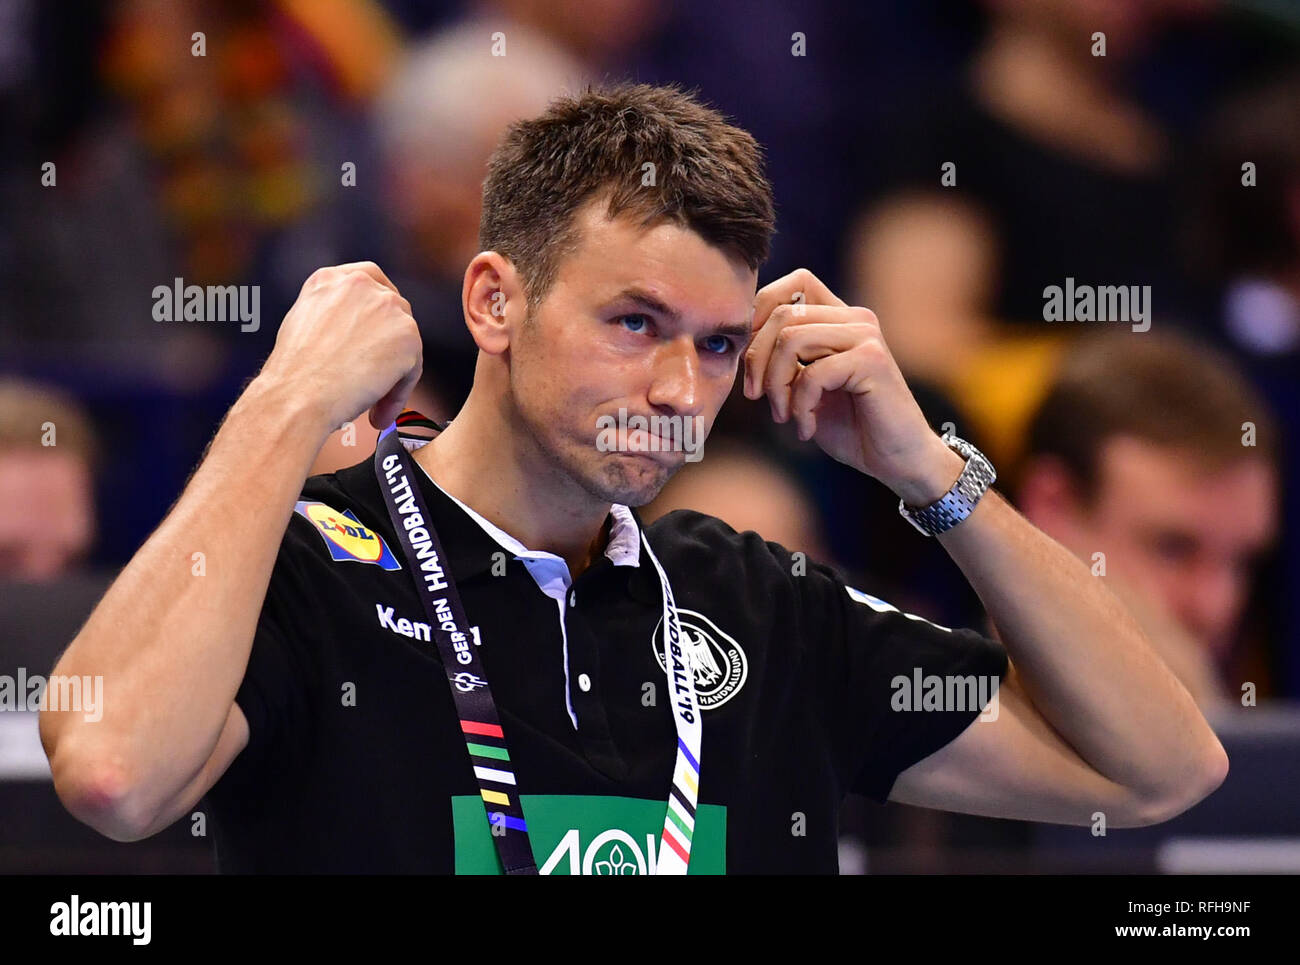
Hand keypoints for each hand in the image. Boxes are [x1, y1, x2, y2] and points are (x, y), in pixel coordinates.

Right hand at [257, 262, 422, 434]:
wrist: (298, 394)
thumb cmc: (293, 376)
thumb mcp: (304, 326)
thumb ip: (333, 317)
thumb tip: (358, 336)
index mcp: (330, 279)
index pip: (369, 281)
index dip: (377, 311)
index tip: (378, 336)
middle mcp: (360, 283)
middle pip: (394, 310)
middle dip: (389, 344)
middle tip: (375, 379)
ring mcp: (387, 306)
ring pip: (404, 342)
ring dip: (393, 373)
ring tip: (373, 406)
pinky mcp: (408, 334)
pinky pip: (412, 369)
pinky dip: (399, 393)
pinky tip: (379, 413)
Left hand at [742, 268, 961, 503]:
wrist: (895, 459)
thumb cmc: (851, 426)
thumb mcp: (804, 387)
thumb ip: (782, 360)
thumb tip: (740, 343)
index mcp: (840, 318)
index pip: (794, 283)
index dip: (760, 313)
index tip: (751, 361)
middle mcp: (855, 318)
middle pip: (782, 313)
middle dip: (756, 359)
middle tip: (756, 397)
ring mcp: (866, 335)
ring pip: (791, 339)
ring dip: (776, 385)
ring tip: (784, 416)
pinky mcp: (872, 360)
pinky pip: (812, 374)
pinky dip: (800, 406)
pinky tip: (807, 429)